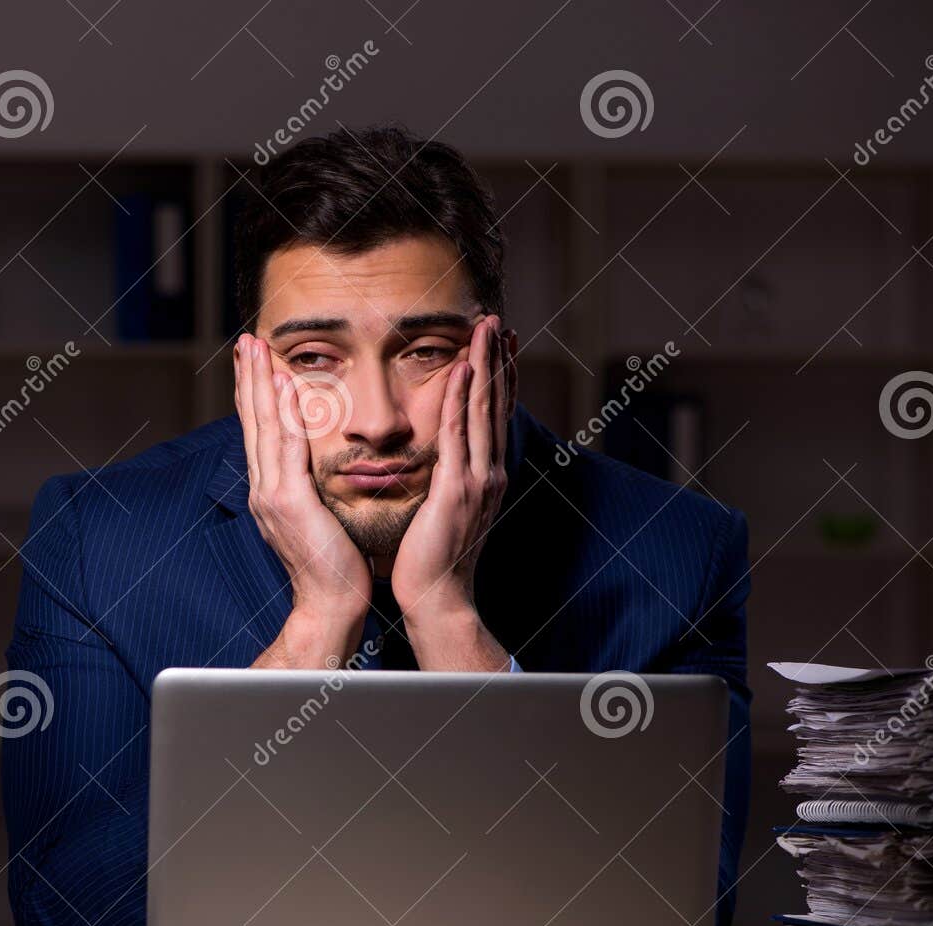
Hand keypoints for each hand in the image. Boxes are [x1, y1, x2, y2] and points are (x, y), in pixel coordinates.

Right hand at [234, 334, 370, 667]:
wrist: (331, 605)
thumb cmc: (334, 568)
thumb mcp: (319, 521)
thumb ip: (312, 492)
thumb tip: (317, 472)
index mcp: (271, 493)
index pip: (261, 435)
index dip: (255, 397)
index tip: (254, 365)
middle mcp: (264, 490)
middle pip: (252, 423)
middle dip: (248, 379)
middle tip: (246, 342)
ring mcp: (272, 495)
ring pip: (263, 427)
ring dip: (258, 384)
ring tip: (256, 349)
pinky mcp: (289, 501)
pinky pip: (285, 447)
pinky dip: (280, 413)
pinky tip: (280, 385)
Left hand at [392, 315, 514, 670]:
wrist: (436, 597)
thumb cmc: (433, 558)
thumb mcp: (445, 510)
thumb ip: (448, 481)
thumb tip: (441, 462)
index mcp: (485, 476)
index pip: (493, 417)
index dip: (499, 379)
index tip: (500, 345)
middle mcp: (489, 472)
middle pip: (496, 405)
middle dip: (499, 360)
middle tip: (500, 321)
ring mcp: (477, 480)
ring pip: (482, 411)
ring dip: (485, 366)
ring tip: (486, 329)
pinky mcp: (457, 490)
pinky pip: (458, 434)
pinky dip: (461, 399)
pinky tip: (462, 369)